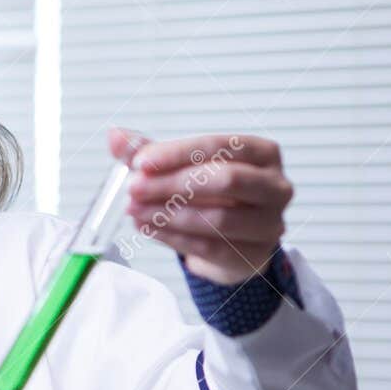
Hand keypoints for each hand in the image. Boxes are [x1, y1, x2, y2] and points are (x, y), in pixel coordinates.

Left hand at [109, 128, 292, 284]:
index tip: (141, 162)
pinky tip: (148, 229)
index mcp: (262, 153)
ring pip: (220, 218)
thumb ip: (149, 151)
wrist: (231, 241)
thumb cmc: (209, 195)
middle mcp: (275, 185)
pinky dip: (174, 237)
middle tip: (134, 188)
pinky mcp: (255, 254)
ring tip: (135, 211)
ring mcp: (271, 222)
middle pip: (227, 180)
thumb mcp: (180, 167)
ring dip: (170, 214)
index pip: (221, 146)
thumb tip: (114, 135)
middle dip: (174, 184)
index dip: (179, 153)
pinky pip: (211, 246)